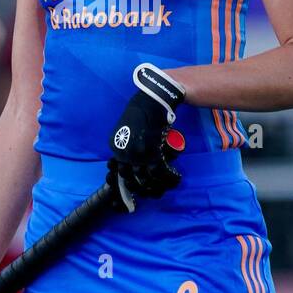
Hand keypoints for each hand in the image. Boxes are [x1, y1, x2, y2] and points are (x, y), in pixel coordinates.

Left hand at [108, 63, 184, 197]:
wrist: (153, 98)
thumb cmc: (144, 111)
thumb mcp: (129, 129)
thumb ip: (130, 145)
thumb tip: (138, 163)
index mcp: (116, 147)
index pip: (119, 173)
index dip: (129, 186)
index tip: (138, 193)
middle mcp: (123, 152)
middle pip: (132, 180)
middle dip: (145, 189)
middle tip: (156, 192)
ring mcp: (137, 153)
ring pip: (147, 179)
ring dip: (159, 186)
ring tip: (168, 185)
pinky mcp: (151, 151)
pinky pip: (160, 171)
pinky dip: (169, 177)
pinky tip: (176, 178)